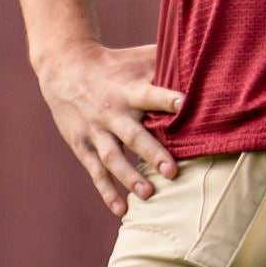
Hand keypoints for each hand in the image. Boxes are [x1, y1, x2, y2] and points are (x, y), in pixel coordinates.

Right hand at [35, 40, 183, 216]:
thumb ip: (166, 61)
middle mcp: (111, 112)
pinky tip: (122, 210)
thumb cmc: (114, 64)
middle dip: (152, 153)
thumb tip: (199, 56)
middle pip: (132, 134)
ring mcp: (95, 131)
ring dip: (130, 177)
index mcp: (128, 90)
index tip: (184, 103)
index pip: (148, 94)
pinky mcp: (83, 146)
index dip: (165, 99)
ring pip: (112, 158)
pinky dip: (107, 191)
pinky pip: (96, 172)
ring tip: (149, 194)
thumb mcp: (137, 58)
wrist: (67, 69)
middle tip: (172, 171)